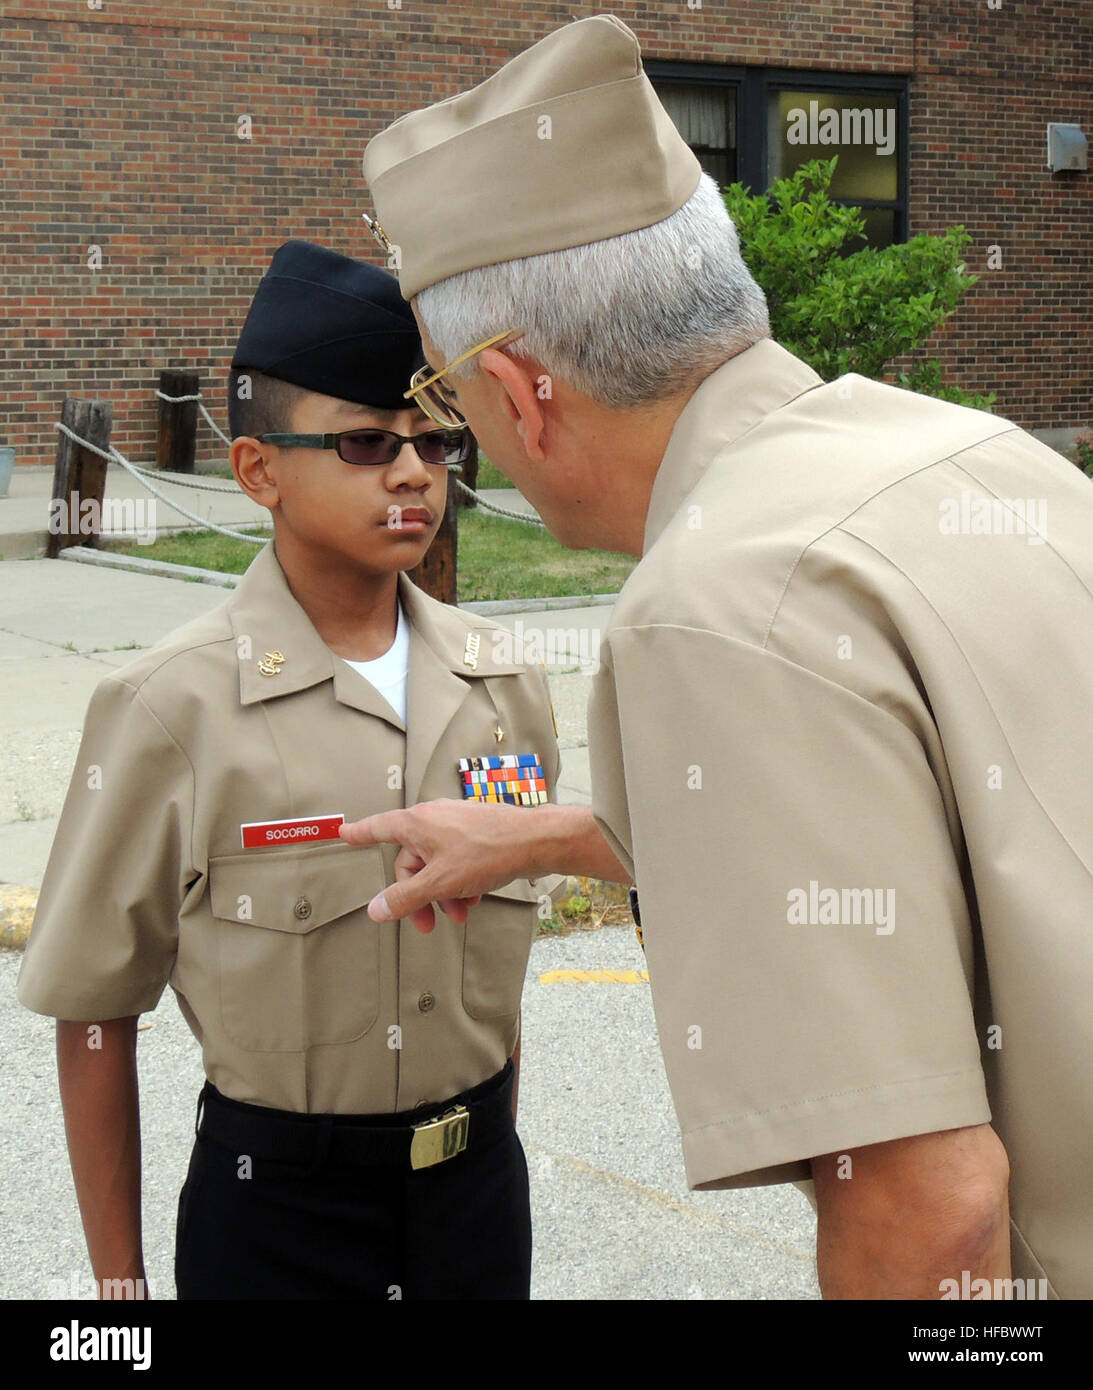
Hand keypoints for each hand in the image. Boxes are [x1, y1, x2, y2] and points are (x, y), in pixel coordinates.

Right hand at [339, 799, 539, 932]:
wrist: (533, 840)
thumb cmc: (487, 851)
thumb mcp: (439, 883)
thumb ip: (405, 898)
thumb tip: (375, 909)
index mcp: (416, 824)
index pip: (378, 828)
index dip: (360, 833)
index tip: (344, 832)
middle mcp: (432, 820)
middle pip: (410, 862)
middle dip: (419, 895)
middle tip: (427, 924)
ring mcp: (455, 826)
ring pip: (436, 865)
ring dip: (443, 893)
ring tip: (459, 914)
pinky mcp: (474, 834)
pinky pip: (456, 861)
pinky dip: (459, 881)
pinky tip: (474, 898)